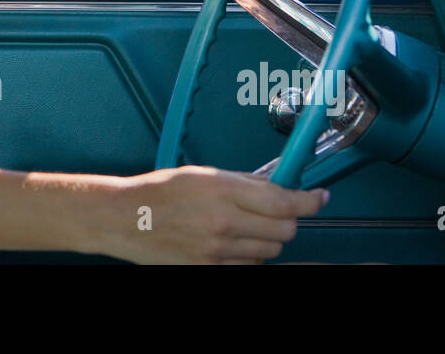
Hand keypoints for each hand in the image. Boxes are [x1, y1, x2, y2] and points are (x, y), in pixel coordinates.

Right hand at [105, 166, 327, 263]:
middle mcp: (224, 222)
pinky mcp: (210, 269)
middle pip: (285, 231)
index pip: (284, 201)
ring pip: (271, 252)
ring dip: (268, 239)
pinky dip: (250, 256)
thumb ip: (243, 182)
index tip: (319, 197)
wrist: (125, 218)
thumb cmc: (159, 191)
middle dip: (288, 219)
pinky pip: (249, 267)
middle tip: (278, 210)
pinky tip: (234, 243)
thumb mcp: (202, 174)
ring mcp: (217, 251)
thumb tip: (276, 185)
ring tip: (247, 226)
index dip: (310, 200)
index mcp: (223, 191)